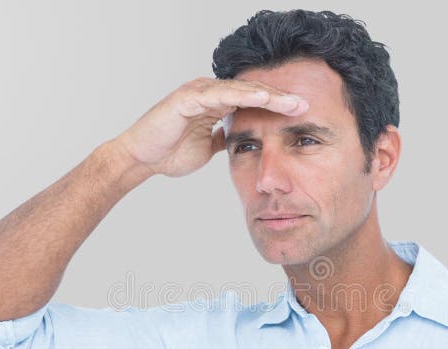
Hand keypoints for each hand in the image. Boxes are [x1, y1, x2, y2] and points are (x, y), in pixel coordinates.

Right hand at [108, 77, 308, 177]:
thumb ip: (222, 138)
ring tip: (291, 100)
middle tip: (306, 103)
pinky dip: (242, 95)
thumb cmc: (169, 152)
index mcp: (216, 103)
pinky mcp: (188, 98)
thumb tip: (239, 141)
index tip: (302, 114)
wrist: (141, 159)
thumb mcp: (207, 147)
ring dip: (268, 95)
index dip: (277, 106)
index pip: (253, 102)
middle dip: (280, 98)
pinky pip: (220, 94)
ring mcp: (199, 92)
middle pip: (252, 92)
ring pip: (240, 90)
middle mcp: (210, 93)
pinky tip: (263, 97)